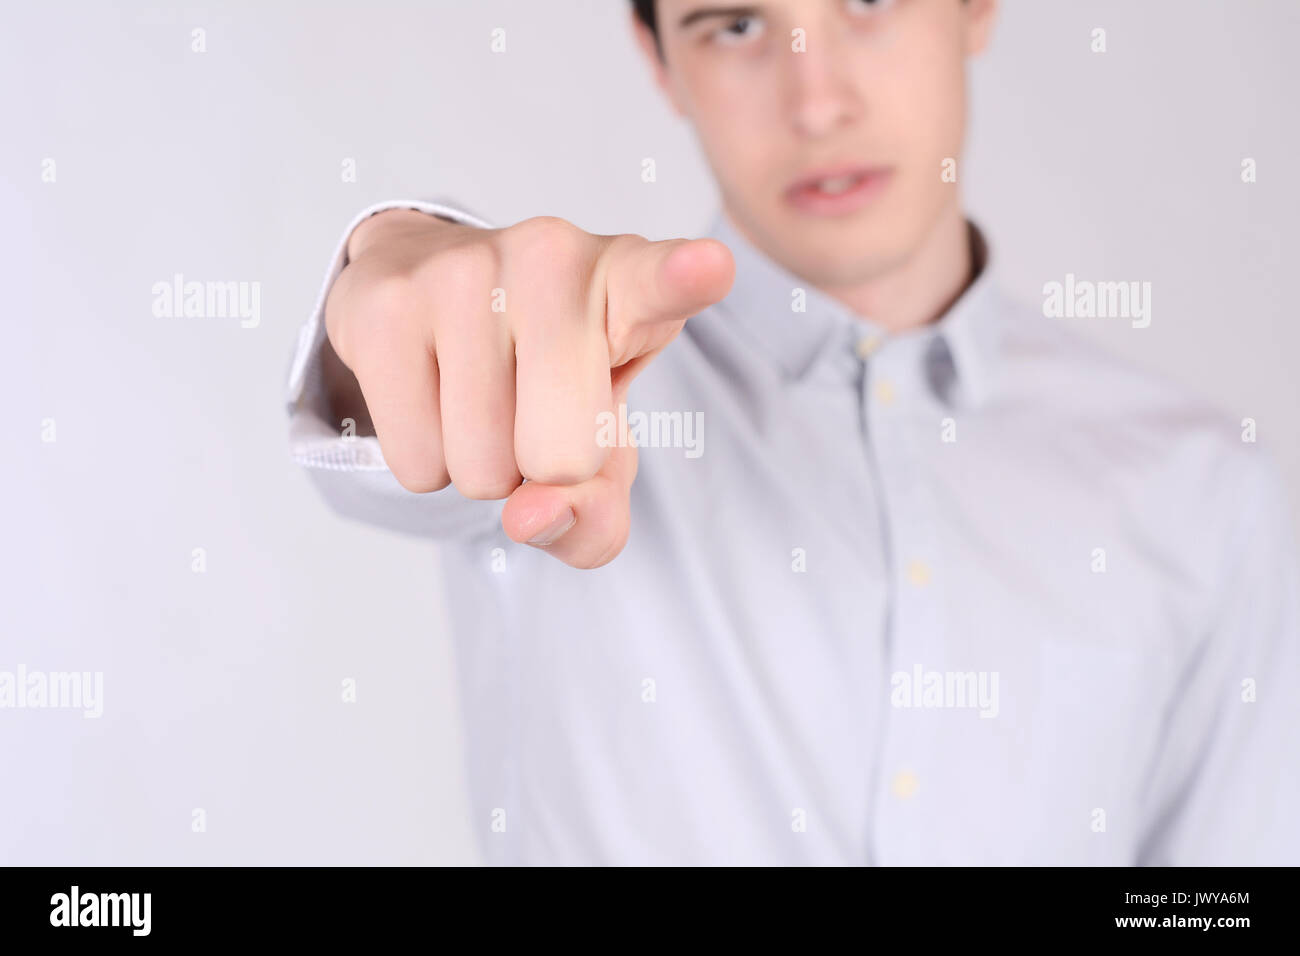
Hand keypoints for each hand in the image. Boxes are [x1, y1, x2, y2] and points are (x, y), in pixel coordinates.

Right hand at [324, 210, 733, 566]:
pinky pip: (417, 461)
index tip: (708, 268)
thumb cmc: (542, 375)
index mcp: (628, 282)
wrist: (424, 287)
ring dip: (479, 466)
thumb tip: (529, 518)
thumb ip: (596, 510)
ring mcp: (462, 271)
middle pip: (562, 455)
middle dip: (541, 470)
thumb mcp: (598, 447)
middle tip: (531, 411)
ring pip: (480, 468)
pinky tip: (433, 393)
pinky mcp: (387, 306)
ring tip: (480, 396)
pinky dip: (427, 460)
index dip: (685, 279)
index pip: (661, 281)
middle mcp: (551, 257)